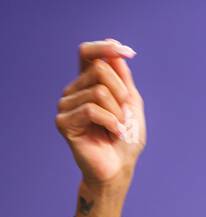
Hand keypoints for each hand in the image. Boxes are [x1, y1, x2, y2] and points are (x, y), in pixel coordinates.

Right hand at [55, 38, 146, 185]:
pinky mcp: (63, 121)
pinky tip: (114, 134)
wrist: (119, 168)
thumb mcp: (131, 103)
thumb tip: (114, 51)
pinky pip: (92, 109)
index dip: (106, 47)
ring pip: (99, 91)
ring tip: (118, 128)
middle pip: (100, 70)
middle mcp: (73, 90)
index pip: (88, 53)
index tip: (129, 52)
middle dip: (122, 92)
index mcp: (87, 82)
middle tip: (125, 115)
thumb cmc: (126, 138)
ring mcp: (66, 105)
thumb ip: (123, 78)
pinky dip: (111, 122)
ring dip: (118, 112)